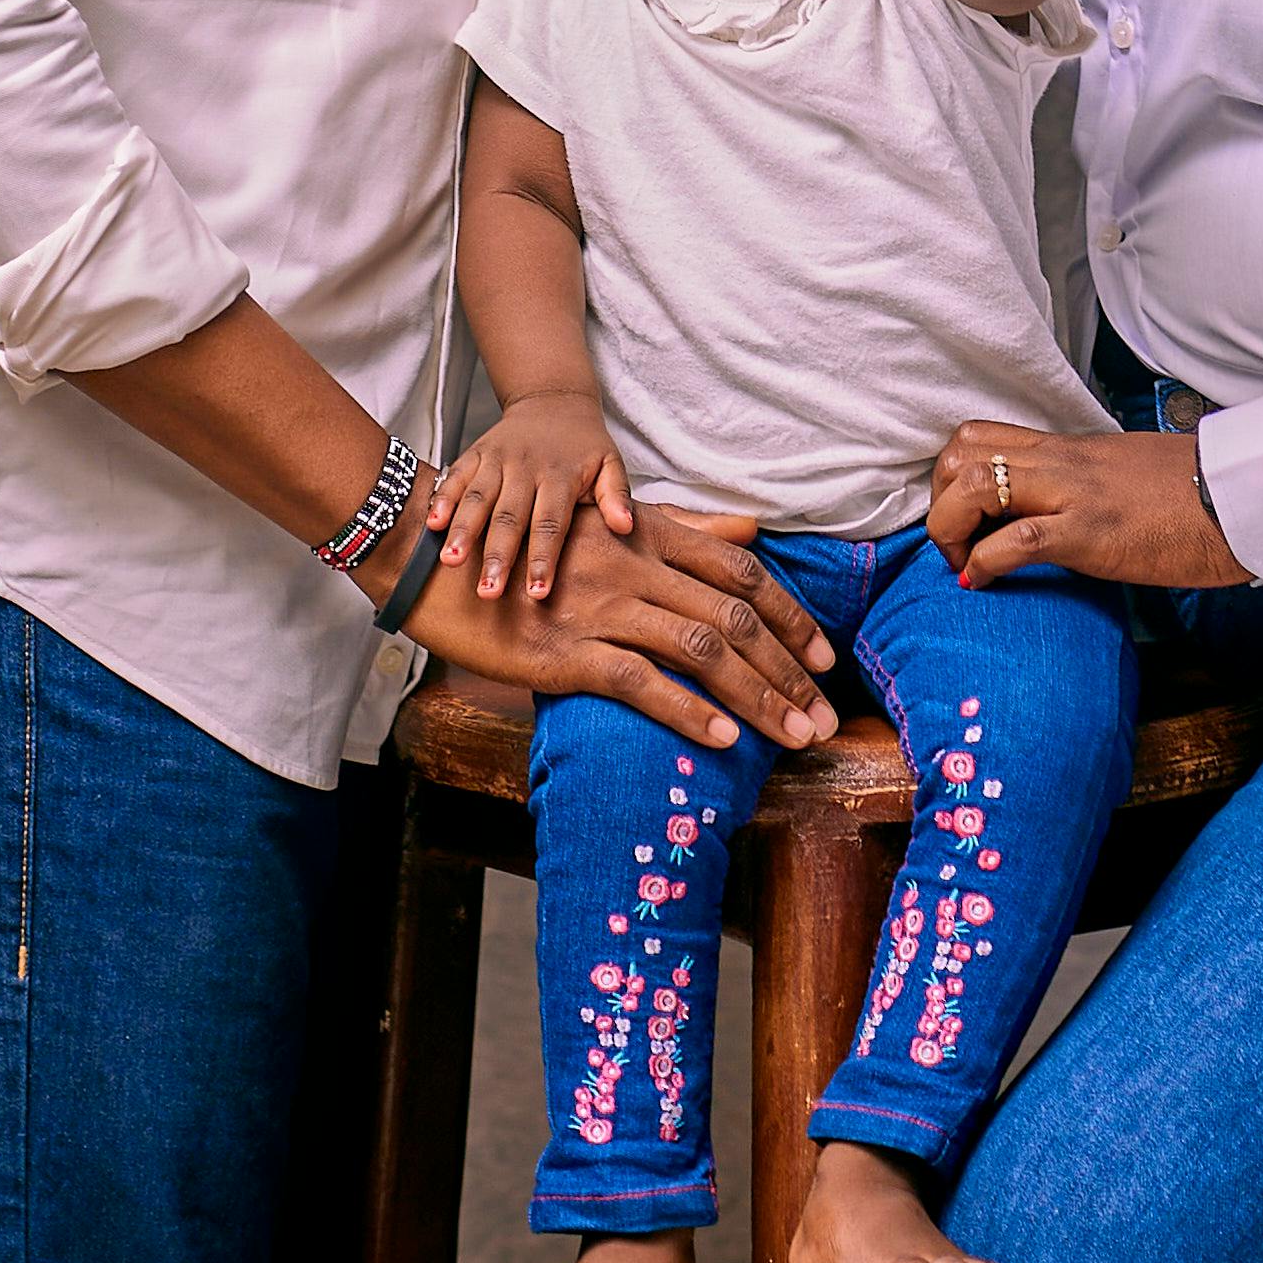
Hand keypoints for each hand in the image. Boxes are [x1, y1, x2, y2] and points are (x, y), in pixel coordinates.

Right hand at [367, 493, 842, 753]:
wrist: (437, 561)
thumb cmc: (528, 550)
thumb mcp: (609, 523)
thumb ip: (684, 529)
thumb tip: (753, 531)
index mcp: (649, 534)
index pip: (742, 573)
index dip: (790, 618)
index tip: (824, 660)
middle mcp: (634, 566)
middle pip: (734, 617)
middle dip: (788, 671)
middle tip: (825, 717)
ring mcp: (601, 608)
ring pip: (701, 650)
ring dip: (757, 698)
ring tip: (793, 736)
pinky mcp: (565, 652)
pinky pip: (639, 681)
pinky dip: (687, 711)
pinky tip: (722, 739)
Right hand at [429, 388, 630, 604]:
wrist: (553, 399)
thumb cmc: (584, 444)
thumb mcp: (610, 463)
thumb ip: (617, 495)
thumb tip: (626, 527)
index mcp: (560, 476)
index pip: (552, 524)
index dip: (544, 559)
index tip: (537, 593)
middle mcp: (526, 468)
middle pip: (509, 517)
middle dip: (497, 556)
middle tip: (488, 593)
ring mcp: (497, 460)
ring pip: (477, 498)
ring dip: (463, 531)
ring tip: (450, 562)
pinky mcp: (476, 453)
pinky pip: (456, 476)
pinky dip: (442, 499)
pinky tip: (431, 525)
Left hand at [927, 422, 1251, 589]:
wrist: (1243, 500)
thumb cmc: (1192, 496)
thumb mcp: (1123, 477)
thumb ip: (1082, 485)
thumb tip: (1056, 512)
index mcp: (1066, 449)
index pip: (979, 435)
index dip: (951, 476)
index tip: (963, 518)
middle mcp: (1059, 463)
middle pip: (960, 454)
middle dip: (939, 501)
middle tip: (959, 543)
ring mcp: (1072, 494)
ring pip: (974, 486)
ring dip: (951, 529)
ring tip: (966, 564)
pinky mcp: (1089, 533)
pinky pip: (1015, 540)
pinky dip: (985, 564)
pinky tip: (983, 584)